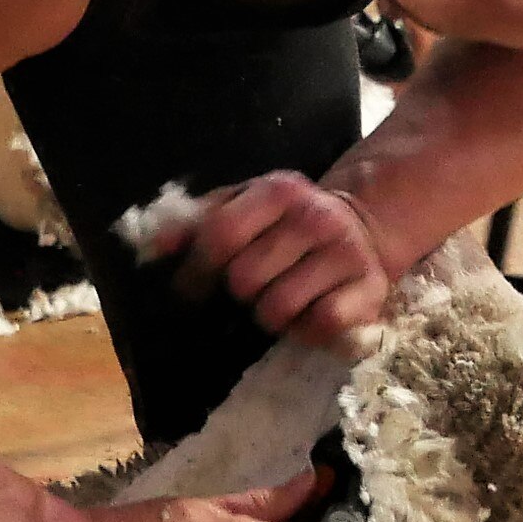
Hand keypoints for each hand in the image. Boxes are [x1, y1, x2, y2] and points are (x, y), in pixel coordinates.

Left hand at [158, 168, 405, 348]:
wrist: (361, 226)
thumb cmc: (286, 223)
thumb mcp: (243, 205)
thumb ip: (197, 221)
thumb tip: (152, 248)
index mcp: (278, 190)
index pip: (220, 236)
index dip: (195, 272)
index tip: (189, 291)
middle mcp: (315, 217)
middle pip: (244, 279)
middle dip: (237, 294)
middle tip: (247, 291)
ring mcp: (345, 253)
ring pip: (277, 309)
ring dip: (269, 315)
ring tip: (279, 301)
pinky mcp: (370, 289)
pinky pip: (319, 326)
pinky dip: (305, 330)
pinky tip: (308, 314)